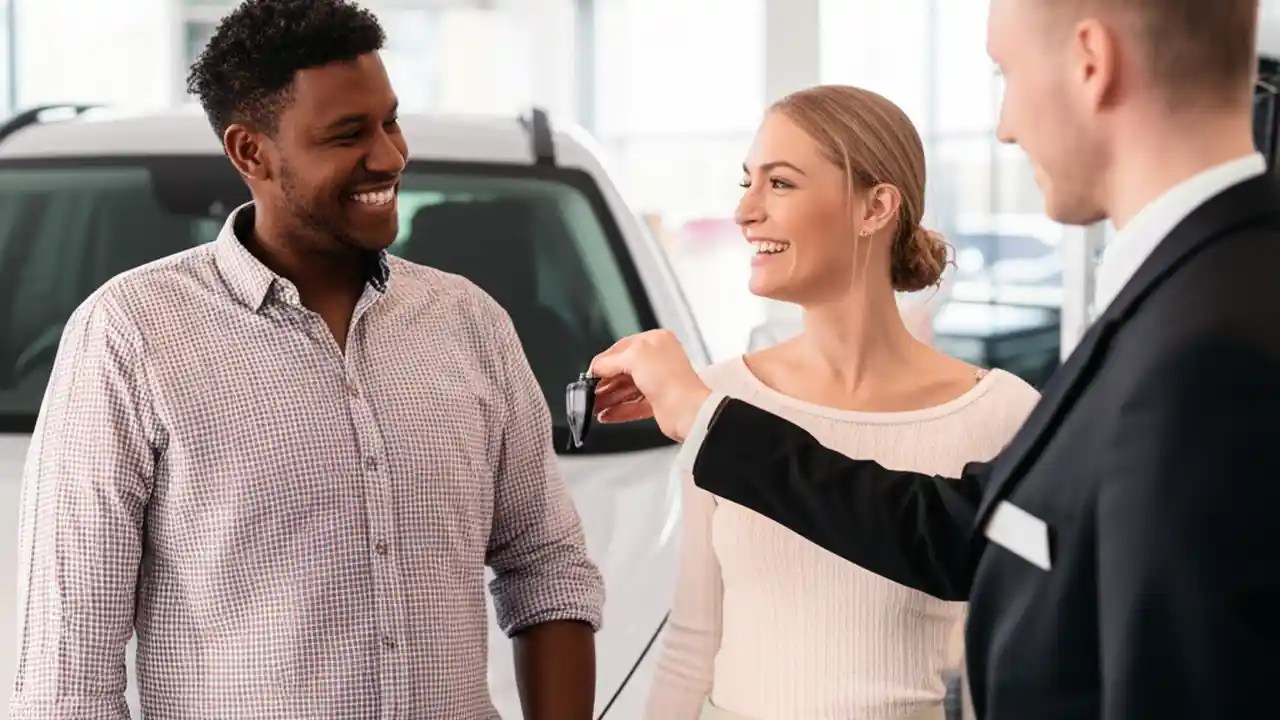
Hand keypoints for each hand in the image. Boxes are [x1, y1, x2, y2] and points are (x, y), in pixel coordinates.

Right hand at [588, 329, 710, 441]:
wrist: (687, 410)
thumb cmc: (670, 379)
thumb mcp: (633, 357)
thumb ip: (610, 360)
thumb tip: (596, 367)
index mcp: (655, 342)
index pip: (622, 347)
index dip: (604, 361)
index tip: (591, 373)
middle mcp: (658, 360)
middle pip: (623, 370)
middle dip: (605, 383)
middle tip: (590, 392)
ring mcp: (659, 382)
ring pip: (626, 389)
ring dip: (608, 399)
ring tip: (594, 407)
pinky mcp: (659, 403)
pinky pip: (633, 406)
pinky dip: (618, 411)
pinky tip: (606, 415)